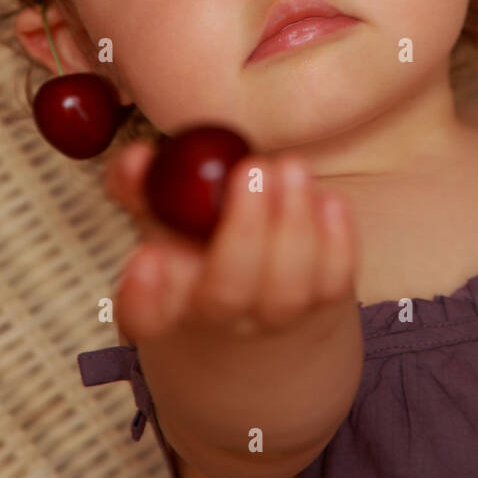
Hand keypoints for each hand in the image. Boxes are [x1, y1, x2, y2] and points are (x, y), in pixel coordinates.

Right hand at [104, 141, 358, 345]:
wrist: (266, 320)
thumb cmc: (202, 253)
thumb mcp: (165, 224)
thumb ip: (144, 188)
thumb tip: (139, 158)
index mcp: (168, 302)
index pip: (143, 316)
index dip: (143, 295)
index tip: (148, 257)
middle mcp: (220, 318)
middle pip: (226, 294)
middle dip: (242, 230)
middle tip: (252, 168)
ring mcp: (274, 317)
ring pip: (286, 289)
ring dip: (293, 223)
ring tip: (291, 166)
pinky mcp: (323, 305)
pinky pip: (334, 282)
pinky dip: (337, 241)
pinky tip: (329, 199)